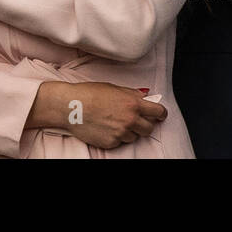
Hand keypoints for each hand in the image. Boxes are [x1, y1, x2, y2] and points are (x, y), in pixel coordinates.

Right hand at [30, 81, 165, 149]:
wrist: (70, 106)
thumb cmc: (89, 93)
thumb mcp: (114, 88)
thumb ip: (132, 94)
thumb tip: (145, 97)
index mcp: (133, 103)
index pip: (158, 112)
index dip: (160, 113)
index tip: (159, 114)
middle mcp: (130, 120)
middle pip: (149, 128)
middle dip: (145, 124)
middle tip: (136, 119)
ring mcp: (121, 133)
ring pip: (134, 136)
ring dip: (130, 130)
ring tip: (115, 122)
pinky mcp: (111, 143)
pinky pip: (120, 142)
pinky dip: (116, 136)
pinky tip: (106, 127)